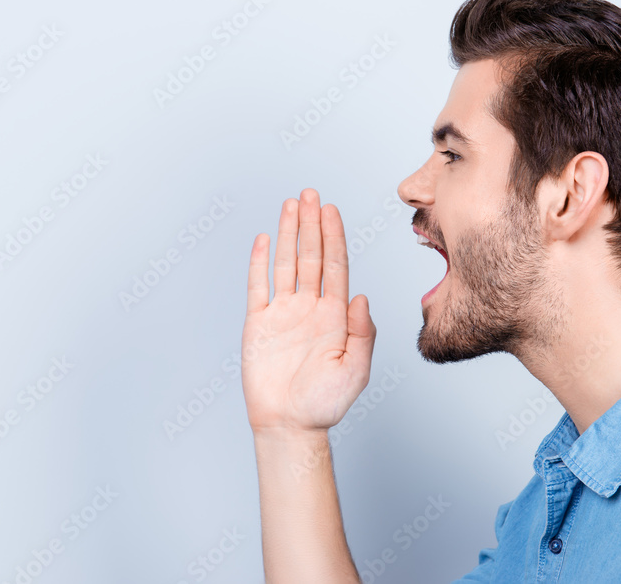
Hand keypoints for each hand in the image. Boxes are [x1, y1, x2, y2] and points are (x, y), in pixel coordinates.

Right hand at [241, 188, 376, 433]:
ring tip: (290, 205)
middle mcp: (310, 307)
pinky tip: (262, 239)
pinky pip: (257, 286)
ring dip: (287, 234)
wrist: (290, 425)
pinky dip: (258, 262)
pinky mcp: (258, 324)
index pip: (335, 266)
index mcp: (335, 315)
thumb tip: (361, 297)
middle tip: (310, 194)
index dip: (333, 237)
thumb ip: (362, 334)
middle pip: (310, 256)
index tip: (330, 210)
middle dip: (311, 224)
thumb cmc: (325, 404)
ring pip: (285, 264)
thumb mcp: (355, 371)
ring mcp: (283, 313)